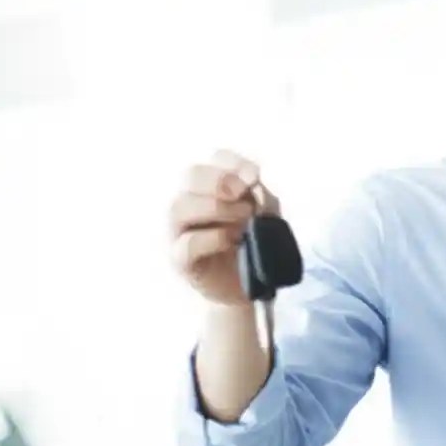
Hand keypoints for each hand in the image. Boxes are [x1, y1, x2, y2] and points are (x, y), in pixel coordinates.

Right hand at [170, 150, 281, 303]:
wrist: (249, 285)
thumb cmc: (254, 244)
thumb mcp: (266, 215)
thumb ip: (260, 197)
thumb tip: (252, 186)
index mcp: (211, 187)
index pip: (215, 160)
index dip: (234, 163)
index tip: (255, 176)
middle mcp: (190, 203)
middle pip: (191, 176)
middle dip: (219, 180)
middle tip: (243, 193)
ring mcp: (179, 231)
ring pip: (180, 206)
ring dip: (216, 207)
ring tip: (244, 217)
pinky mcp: (180, 259)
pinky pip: (187, 243)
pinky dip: (212, 237)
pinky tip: (232, 239)